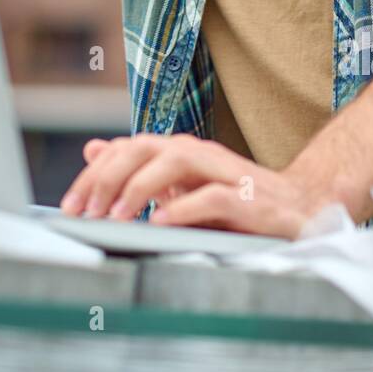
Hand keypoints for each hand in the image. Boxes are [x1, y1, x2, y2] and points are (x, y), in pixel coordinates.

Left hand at [58, 133, 332, 238]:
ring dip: (139, 187)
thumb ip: (140, 171)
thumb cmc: (237, 204)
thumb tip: (94, 148)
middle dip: (107, 178)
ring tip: (115, 216)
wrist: (302, 210)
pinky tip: (160, 224)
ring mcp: (224, 172)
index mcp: (179, 152)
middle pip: (144, 148)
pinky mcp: (248, 199)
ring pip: (174, 161)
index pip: (127, 148)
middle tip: (84, 212)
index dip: (94, 173)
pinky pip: (211, 197)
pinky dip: (183, 208)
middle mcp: (199, 154)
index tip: (70, 206)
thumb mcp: (181, 188)